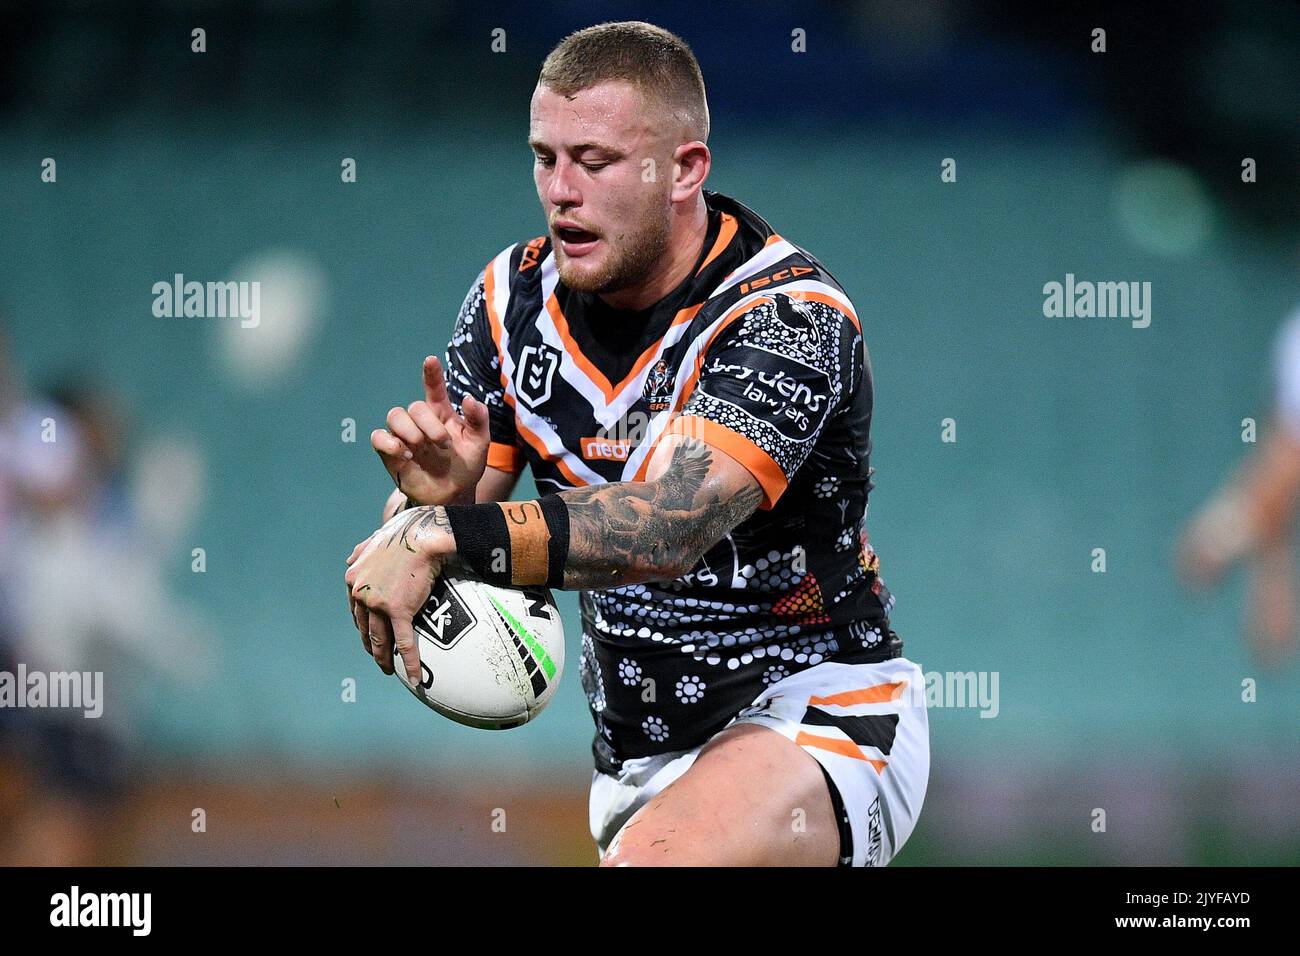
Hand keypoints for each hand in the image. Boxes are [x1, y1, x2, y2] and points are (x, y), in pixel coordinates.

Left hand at [345, 506, 455, 682]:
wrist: (420, 535)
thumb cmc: (402, 533)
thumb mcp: (373, 539)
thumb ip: (360, 551)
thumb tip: (350, 557)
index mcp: (354, 579)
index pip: (355, 610)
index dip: (362, 627)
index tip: (369, 636)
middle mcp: (361, 593)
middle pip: (365, 628)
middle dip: (370, 646)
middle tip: (378, 657)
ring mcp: (378, 604)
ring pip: (379, 639)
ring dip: (384, 658)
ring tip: (389, 670)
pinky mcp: (399, 610)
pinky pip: (404, 642)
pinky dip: (409, 661)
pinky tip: (414, 676)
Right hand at [372, 355, 490, 505]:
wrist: (453, 494)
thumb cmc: (466, 466)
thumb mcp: (480, 443)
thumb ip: (479, 419)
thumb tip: (470, 398)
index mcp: (442, 414)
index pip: (433, 388)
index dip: (431, 373)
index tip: (430, 360)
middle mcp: (421, 421)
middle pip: (414, 407)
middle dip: (428, 424)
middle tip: (441, 443)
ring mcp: (404, 436)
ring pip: (394, 415)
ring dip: (409, 431)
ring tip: (420, 448)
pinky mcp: (390, 452)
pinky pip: (378, 437)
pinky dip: (389, 443)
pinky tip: (406, 454)